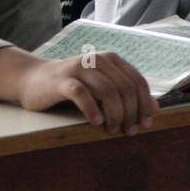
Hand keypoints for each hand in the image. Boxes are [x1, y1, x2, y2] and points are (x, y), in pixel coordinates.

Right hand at [0, 46, 157, 135]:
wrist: (33, 80)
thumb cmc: (73, 87)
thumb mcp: (102, 90)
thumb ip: (127, 96)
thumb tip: (156, 108)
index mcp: (111, 60)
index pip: (137, 81)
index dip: (144, 104)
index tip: (146, 124)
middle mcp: (97, 60)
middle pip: (124, 87)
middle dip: (131, 112)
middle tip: (129, 131)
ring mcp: (79, 68)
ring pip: (107, 90)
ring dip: (114, 114)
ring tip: (113, 129)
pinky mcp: (61, 80)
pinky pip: (81, 94)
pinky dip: (92, 109)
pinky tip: (96, 122)